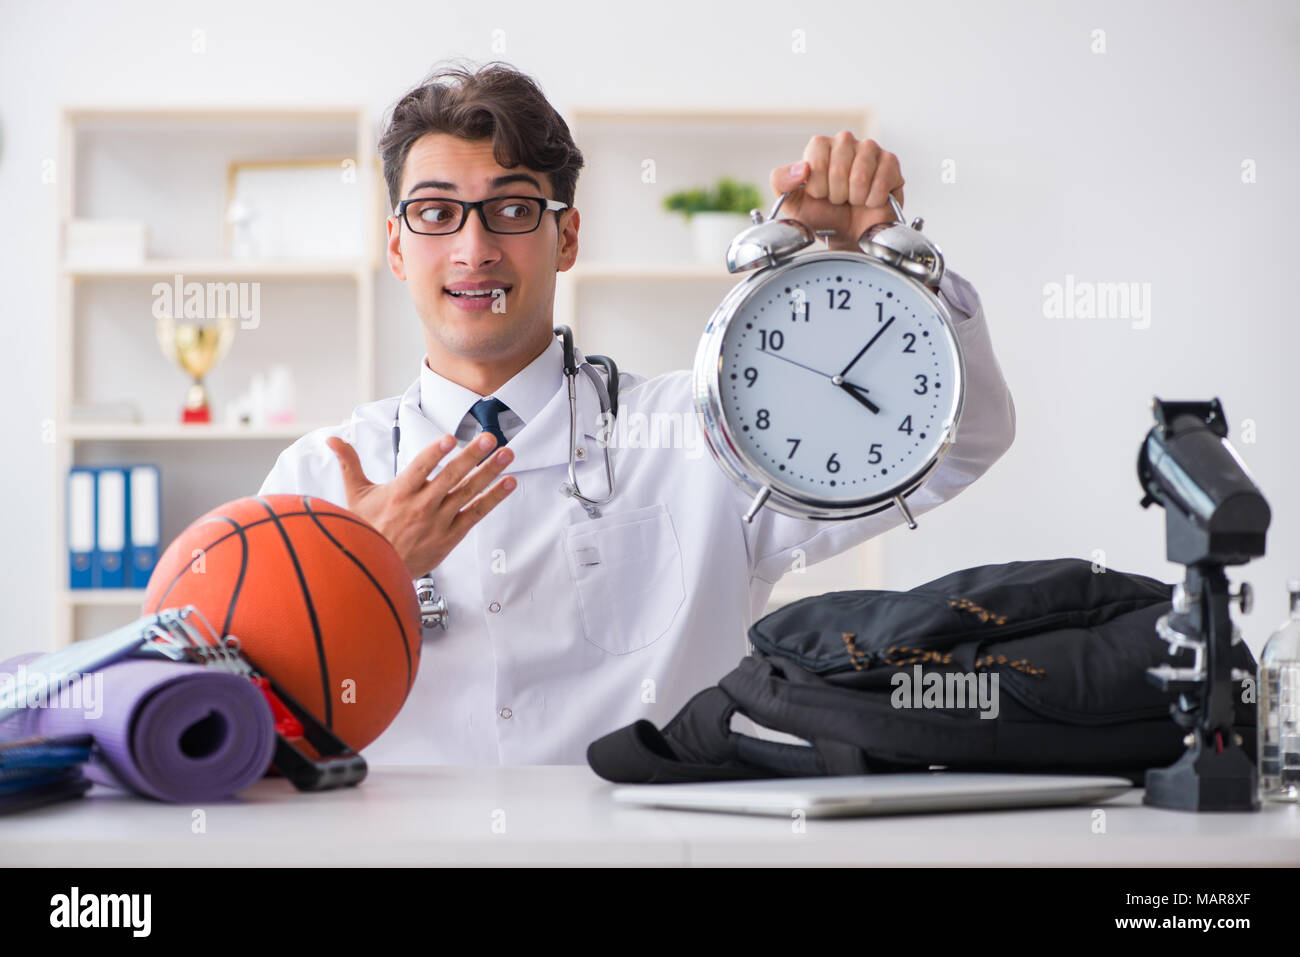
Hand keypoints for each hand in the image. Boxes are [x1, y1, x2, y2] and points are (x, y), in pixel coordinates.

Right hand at [326, 432, 515, 577]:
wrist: (376, 570)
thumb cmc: (366, 530)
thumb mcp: (355, 495)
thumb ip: (349, 463)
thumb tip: (333, 440)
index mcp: (399, 493)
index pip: (418, 470)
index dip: (434, 454)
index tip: (449, 440)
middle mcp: (421, 506)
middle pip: (450, 478)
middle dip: (472, 457)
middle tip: (489, 439)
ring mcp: (438, 522)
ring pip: (467, 493)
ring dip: (489, 473)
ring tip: (507, 455)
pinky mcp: (451, 536)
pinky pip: (476, 514)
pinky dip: (493, 499)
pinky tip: (507, 484)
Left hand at [769, 131, 904, 251]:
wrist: (848, 235)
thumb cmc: (822, 215)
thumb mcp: (792, 203)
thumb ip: (781, 182)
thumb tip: (800, 169)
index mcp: (820, 146)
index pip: (817, 157)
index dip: (818, 184)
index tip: (820, 194)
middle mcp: (845, 142)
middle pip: (838, 167)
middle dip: (836, 194)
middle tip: (838, 200)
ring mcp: (870, 150)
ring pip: (860, 175)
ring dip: (855, 197)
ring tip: (853, 200)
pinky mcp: (891, 162)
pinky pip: (882, 181)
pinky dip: (873, 199)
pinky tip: (870, 200)